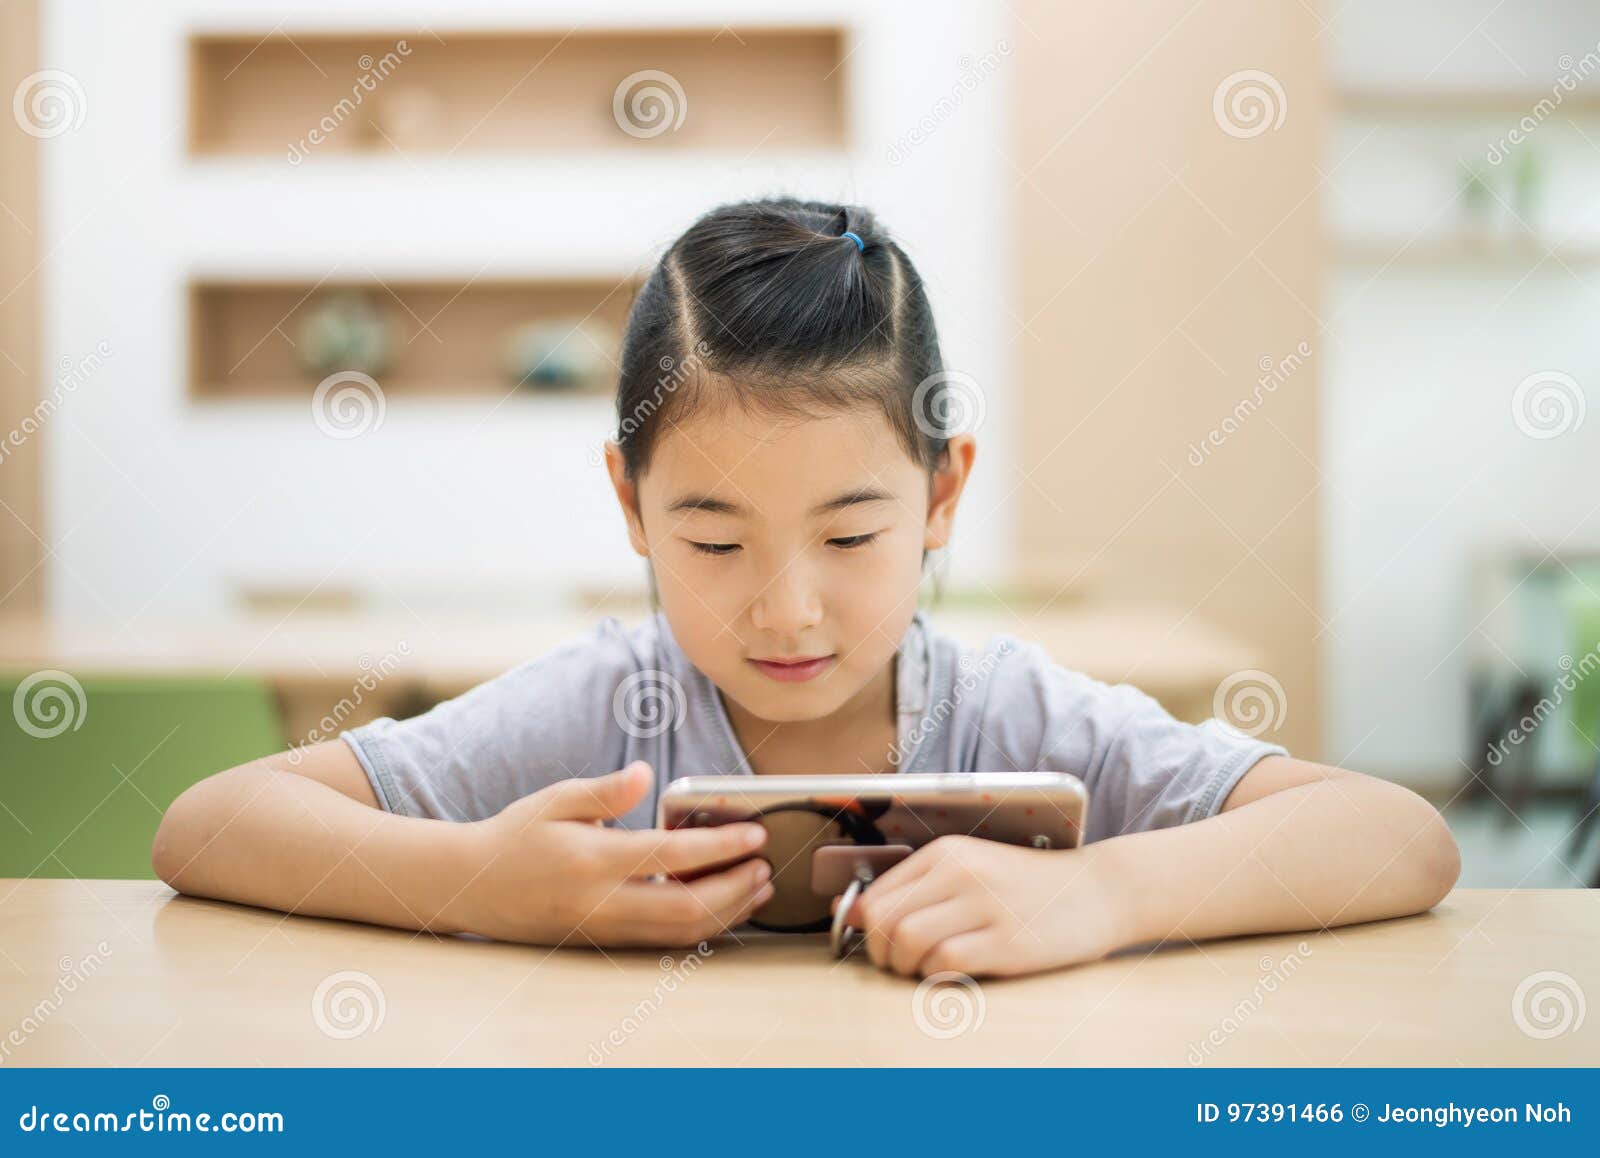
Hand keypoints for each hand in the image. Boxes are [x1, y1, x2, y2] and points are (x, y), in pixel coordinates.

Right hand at [456, 762, 773, 947]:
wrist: (472, 889)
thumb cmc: (517, 835)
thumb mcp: (556, 799)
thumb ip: (605, 789)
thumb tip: (647, 773)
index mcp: (591, 859)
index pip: (671, 854)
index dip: (720, 846)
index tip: (755, 832)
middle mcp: (601, 903)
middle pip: (686, 907)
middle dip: (736, 888)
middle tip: (766, 866)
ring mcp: (604, 931)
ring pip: (680, 933)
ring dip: (727, 913)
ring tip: (757, 888)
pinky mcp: (605, 945)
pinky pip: (664, 943)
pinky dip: (701, 927)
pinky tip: (723, 907)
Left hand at [829, 834, 1127, 978]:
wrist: (1099, 891)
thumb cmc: (1029, 887)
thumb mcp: (970, 871)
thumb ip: (913, 890)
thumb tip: (846, 914)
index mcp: (946, 852)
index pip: (874, 895)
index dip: (865, 930)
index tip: (881, 946)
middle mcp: (960, 872)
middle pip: (883, 920)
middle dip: (881, 953)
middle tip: (903, 965)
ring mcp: (984, 905)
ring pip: (908, 941)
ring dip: (908, 967)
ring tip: (929, 969)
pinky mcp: (1007, 941)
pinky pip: (946, 962)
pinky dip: (940, 976)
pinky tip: (958, 972)